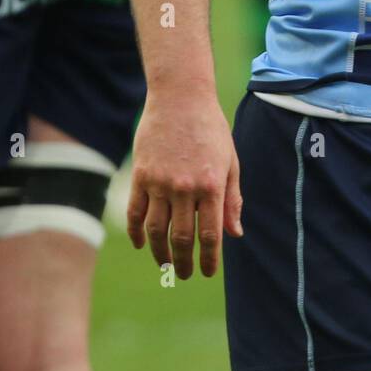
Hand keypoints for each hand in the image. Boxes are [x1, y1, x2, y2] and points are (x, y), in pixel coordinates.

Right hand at [127, 94, 241, 279]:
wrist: (180, 96)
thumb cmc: (210, 128)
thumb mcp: (230, 161)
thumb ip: (232, 199)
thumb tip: (234, 234)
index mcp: (212, 186)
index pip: (211, 235)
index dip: (209, 259)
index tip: (207, 272)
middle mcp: (185, 188)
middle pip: (181, 238)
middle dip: (184, 262)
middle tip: (185, 274)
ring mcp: (160, 182)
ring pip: (156, 230)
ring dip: (160, 254)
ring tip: (165, 265)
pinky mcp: (141, 175)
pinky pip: (136, 212)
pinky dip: (137, 232)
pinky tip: (142, 244)